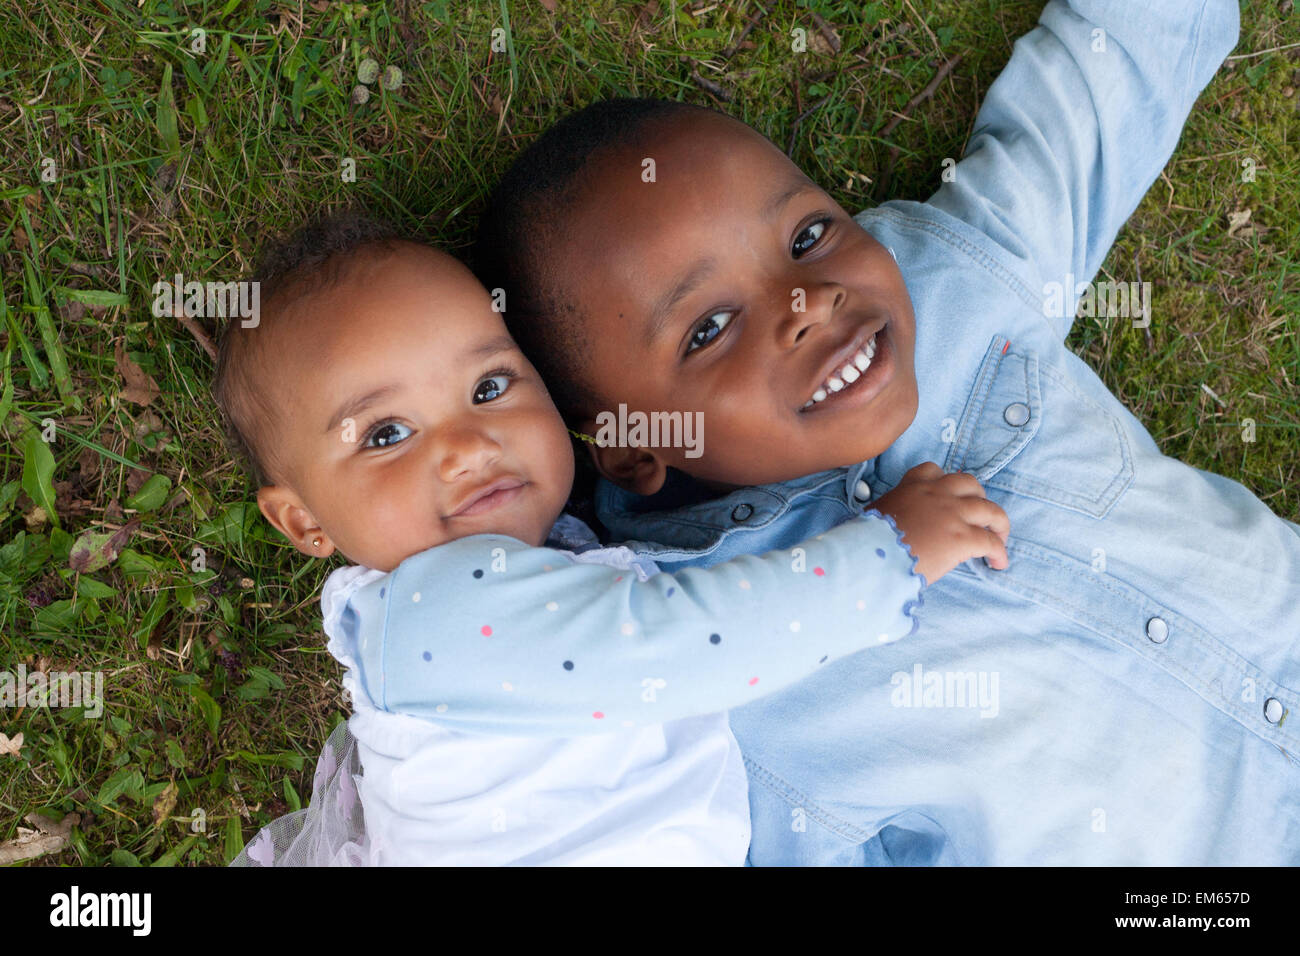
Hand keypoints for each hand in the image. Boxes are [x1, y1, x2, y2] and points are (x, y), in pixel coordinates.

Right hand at [869, 462, 1009, 583]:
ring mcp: (953, 514)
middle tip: (978, 517)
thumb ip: (894, 514)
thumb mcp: (876, 516)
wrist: (871, 557)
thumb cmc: (868, 542)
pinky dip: (999, 552)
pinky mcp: (963, 538)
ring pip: (991, 509)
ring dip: (999, 523)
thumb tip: (897, 530)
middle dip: (978, 498)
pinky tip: (998, 563)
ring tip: (999, 537)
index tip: (949, 496)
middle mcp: (936, 494)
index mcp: (912, 487)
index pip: (933, 471)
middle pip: (970, 484)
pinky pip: (992, 542)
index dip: (946, 483)